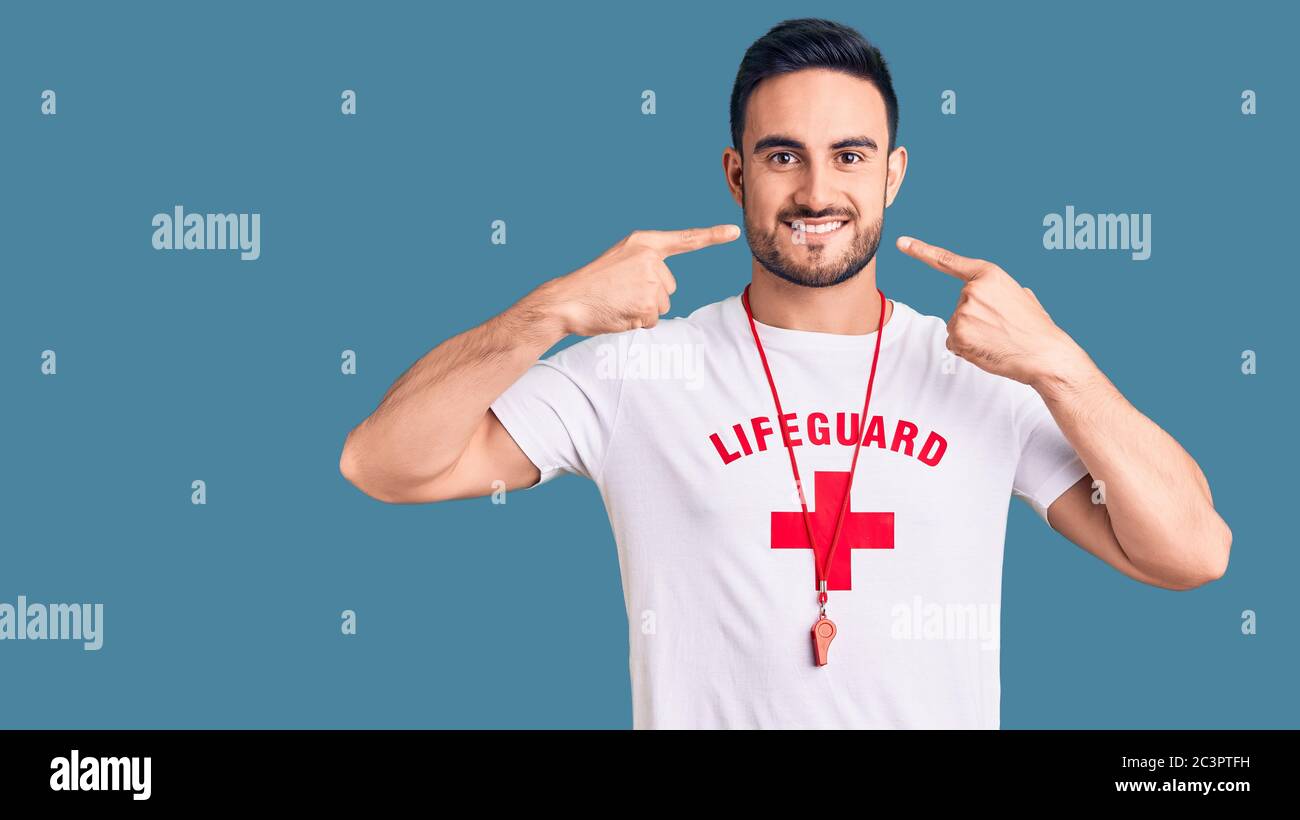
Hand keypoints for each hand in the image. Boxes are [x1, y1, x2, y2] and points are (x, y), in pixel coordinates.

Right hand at [536, 224, 740, 335]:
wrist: (567, 301)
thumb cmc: (591, 285)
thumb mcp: (618, 262)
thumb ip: (644, 266)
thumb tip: (663, 290)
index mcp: (643, 242)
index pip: (685, 239)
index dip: (712, 236)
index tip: (733, 232)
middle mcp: (650, 258)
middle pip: (669, 287)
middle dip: (650, 296)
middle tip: (620, 294)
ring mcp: (650, 281)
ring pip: (662, 305)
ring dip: (643, 311)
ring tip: (617, 303)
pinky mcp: (648, 304)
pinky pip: (653, 320)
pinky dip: (637, 322)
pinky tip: (618, 313)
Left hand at [895, 235, 1081, 385]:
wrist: (1045, 354)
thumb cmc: (1036, 329)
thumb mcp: (1022, 298)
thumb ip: (1002, 292)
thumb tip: (1000, 298)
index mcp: (989, 275)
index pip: (948, 261)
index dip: (921, 251)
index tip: (902, 243)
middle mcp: (972, 290)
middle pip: (959, 307)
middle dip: (976, 320)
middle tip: (1002, 328)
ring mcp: (963, 312)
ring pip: (957, 327)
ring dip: (972, 336)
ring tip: (998, 339)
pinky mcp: (958, 335)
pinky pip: (955, 344)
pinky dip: (968, 350)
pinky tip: (989, 349)